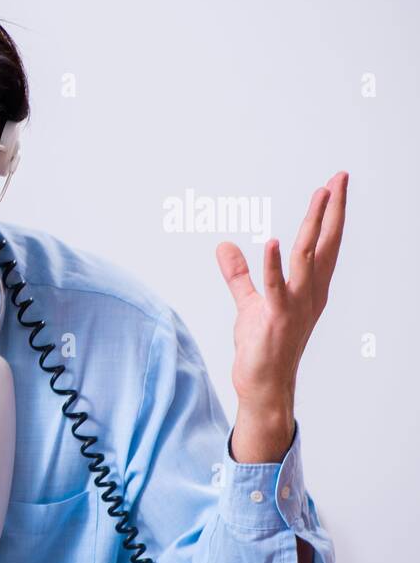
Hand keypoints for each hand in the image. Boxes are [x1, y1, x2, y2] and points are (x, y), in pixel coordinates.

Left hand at [215, 172, 347, 461]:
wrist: (264, 383)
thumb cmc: (262, 346)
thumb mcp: (249, 303)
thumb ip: (239, 274)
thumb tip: (224, 245)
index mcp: (310, 288)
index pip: (324, 244)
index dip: (330, 215)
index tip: (335, 185)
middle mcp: (310, 293)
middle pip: (325, 243)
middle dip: (332, 210)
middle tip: (339, 179)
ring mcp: (296, 305)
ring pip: (307, 257)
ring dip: (313, 225)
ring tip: (320, 194)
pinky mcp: (276, 318)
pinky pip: (275, 287)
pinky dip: (272, 264)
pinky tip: (271, 241)